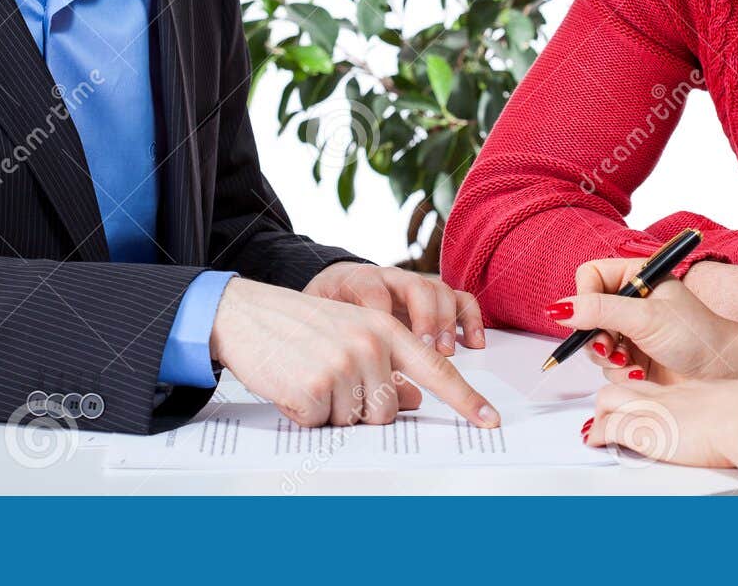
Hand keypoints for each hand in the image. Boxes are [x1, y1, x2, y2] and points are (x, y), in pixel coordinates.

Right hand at [209, 277, 500, 428]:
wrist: (246, 314)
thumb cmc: (301, 326)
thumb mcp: (352, 334)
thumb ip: (389, 365)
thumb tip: (414, 402)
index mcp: (385, 328)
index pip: (436, 369)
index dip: (466, 399)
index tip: (490, 420)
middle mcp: (370, 343)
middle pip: (389, 411)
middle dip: (361, 408)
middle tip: (331, 378)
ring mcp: (343, 364)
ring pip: (356, 421)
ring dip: (332, 411)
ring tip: (311, 377)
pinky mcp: (314, 387)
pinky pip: (323, 424)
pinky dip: (306, 414)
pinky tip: (293, 385)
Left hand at [303, 261, 485, 354]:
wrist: (336, 287)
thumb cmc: (329, 313)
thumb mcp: (322, 324)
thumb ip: (337, 344)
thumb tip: (360, 383)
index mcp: (359, 281)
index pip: (372, 291)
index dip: (383, 316)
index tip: (385, 347)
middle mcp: (392, 279)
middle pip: (415, 287)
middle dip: (424, 319)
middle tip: (425, 348)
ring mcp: (416, 285)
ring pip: (439, 291)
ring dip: (447, 322)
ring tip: (445, 352)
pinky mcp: (435, 297)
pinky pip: (461, 298)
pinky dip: (471, 318)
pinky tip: (474, 342)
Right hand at [548, 258, 737, 384]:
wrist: (722, 372)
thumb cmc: (697, 335)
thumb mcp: (645, 318)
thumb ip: (600, 311)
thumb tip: (559, 309)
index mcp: (637, 276)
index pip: (589, 277)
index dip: (585, 298)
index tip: (590, 318)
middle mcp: (630, 301)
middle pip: (586, 313)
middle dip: (597, 336)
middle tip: (612, 348)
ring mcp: (630, 330)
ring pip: (594, 343)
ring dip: (609, 358)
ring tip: (632, 364)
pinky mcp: (633, 357)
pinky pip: (607, 365)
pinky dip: (620, 372)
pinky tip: (641, 374)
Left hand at [580, 377, 737, 472]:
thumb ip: (731, 420)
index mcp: (690, 392)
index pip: (652, 387)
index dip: (637, 395)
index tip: (634, 406)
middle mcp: (668, 395)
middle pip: (625, 385)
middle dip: (610, 400)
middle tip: (607, 416)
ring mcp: (654, 409)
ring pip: (609, 398)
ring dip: (600, 415)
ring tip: (598, 430)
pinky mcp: (646, 428)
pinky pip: (609, 427)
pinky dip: (598, 435)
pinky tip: (596, 443)